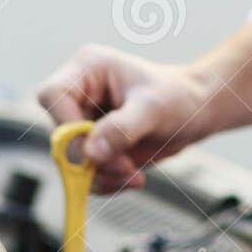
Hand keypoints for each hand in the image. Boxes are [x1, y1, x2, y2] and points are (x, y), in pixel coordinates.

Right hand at [36, 44, 216, 192]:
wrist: (197, 111)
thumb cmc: (179, 95)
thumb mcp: (153, 109)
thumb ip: (121, 129)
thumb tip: (91, 153)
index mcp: (88, 69)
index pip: (53, 95)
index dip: (66, 126)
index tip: (94, 150)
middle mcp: (81, 94)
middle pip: (60, 134)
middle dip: (91, 159)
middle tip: (126, 170)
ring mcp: (86, 122)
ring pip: (71, 160)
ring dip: (100, 176)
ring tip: (133, 175)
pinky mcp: (94, 145)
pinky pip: (85, 173)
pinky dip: (106, 182)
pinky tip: (131, 177)